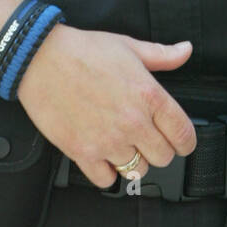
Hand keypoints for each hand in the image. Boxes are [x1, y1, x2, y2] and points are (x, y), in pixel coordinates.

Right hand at [16, 23, 196, 187]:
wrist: (41, 59)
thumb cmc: (83, 50)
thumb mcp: (129, 46)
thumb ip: (162, 54)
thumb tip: (186, 50)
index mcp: (149, 95)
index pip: (184, 134)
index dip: (186, 141)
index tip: (180, 141)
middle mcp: (132, 122)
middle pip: (164, 157)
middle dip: (159, 149)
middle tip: (146, 139)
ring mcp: (108, 140)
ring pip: (137, 170)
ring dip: (133, 160)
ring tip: (122, 144)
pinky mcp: (83, 152)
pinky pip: (107, 180)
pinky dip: (107, 171)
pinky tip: (103, 154)